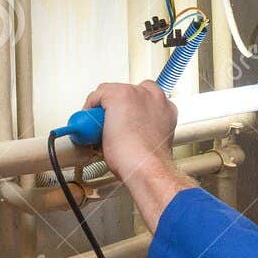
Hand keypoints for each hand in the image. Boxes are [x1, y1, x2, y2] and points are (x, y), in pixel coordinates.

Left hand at [83, 80, 189, 230]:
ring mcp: (136, 93)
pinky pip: (98, 94)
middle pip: (129, 92)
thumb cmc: (149, 161)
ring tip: (100, 126)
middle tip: (111, 123)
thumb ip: (145, 129)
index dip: (132, 108)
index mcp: (166, 109)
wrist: (145, 166)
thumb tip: (129, 131)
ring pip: (112, 92)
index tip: (125, 118)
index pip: (146, 98)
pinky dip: (91, 107)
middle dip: (118, 106)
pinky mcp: (119, 94)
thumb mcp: (153, 141)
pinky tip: (92, 123)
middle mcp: (154, 97)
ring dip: (105, 107)